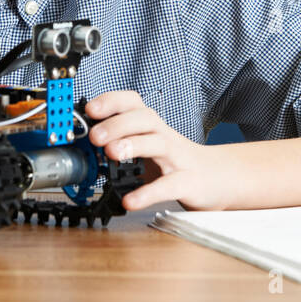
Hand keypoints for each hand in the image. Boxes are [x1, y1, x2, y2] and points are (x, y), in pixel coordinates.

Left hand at [85, 91, 228, 210]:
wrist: (216, 178)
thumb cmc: (175, 161)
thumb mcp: (147, 145)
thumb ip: (120, 141)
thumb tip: (84, 142)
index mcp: (151, 127)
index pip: (133, 103)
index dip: (112, 101)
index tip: (90, 109)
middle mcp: (164, 136)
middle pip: (144, 119)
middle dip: (117, 123)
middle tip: (95, 136)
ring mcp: (177, 158)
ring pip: (157, 143)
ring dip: (133, 144)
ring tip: (111, 153)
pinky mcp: (187, 182)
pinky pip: (168, 186)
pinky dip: (148, 193)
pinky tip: (130, 200)